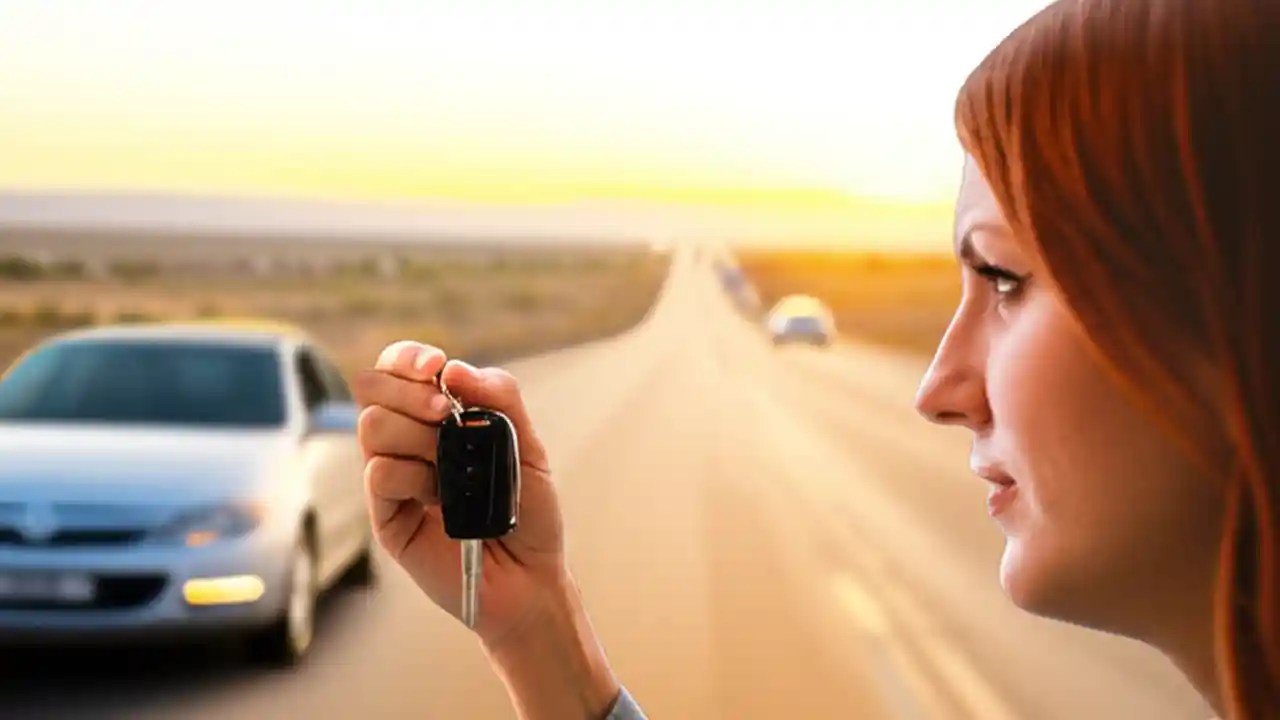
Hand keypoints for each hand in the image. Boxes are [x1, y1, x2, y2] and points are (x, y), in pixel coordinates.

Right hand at [351, 340, 566, 648]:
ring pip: (372, 426)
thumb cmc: (529, 512)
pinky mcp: (387, 517)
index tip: (435, 366)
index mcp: (437, 417)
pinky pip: (378, 474)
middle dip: (409, 390)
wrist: (532, 576)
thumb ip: (500, 398)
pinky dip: (412, 476)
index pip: (398, 368)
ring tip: (451, 466)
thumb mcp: (528, 446)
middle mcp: (408, 442)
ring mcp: (395, 478)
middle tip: (446, 413)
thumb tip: (453, 370)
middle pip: (372, 387)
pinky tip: (439, 498)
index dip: (407, 357)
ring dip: (416, 436)